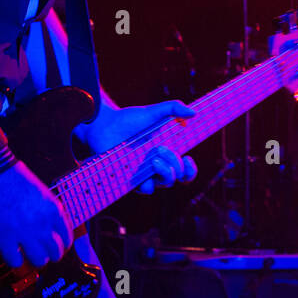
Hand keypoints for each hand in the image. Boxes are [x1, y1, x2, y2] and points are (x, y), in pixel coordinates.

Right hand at [0, 160, 72, 268]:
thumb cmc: (14, 178)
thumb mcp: (42, 193)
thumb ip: (48, 212)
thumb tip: (50, 228)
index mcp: (54, 210)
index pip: (67, 237)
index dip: (63, 245)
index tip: (59, 246)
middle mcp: (43, 224)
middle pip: (56, 252)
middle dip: (51, 255)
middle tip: (45, 253)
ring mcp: (25, 233)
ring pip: (39, 260)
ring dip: (35, 259)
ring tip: (30, 255)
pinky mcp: (5, 238)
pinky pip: (15, 261)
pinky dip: (14, 261)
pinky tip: (12, 254)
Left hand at [83, 101, 199, 194]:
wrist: (104, 124)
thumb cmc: (129, 119)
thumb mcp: (153, 111)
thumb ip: (174, 108)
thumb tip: (193, 113)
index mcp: (167, 153)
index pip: (185, 170)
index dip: (190, 170)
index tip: (187, 158)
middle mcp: (158, 166)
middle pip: (177, 176)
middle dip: (174, 163)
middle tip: (160, 148)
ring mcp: (144, 174)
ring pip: (164, 184)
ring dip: (165, 173)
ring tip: (153, 159)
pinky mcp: (131, 180)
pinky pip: (144, 190)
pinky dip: (147, 184)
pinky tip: (143, 173)